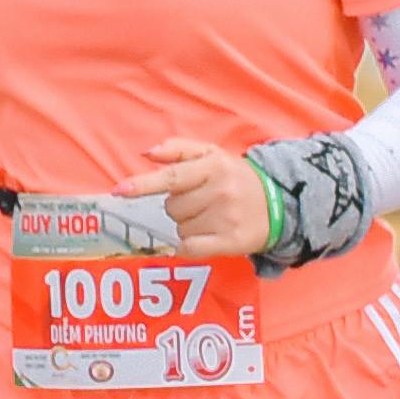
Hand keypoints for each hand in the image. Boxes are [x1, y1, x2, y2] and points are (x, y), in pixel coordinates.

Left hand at [122, 137, 273, 259]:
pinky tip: (203, 239)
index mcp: (213, 166)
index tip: (120, 191)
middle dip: (180, 207)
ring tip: (210, 218)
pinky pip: (190, 248)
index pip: (172, 177)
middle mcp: (220, 191)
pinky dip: (188, 246)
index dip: (144, 184)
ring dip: (188, 226)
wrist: (279, 204)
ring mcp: (225, 218)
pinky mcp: (230, 242)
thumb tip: (148, 153)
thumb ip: (179, 149)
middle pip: (172, 207)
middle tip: (202, 202)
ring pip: (180, 229)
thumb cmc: (235, 178)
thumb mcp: (212, 155)